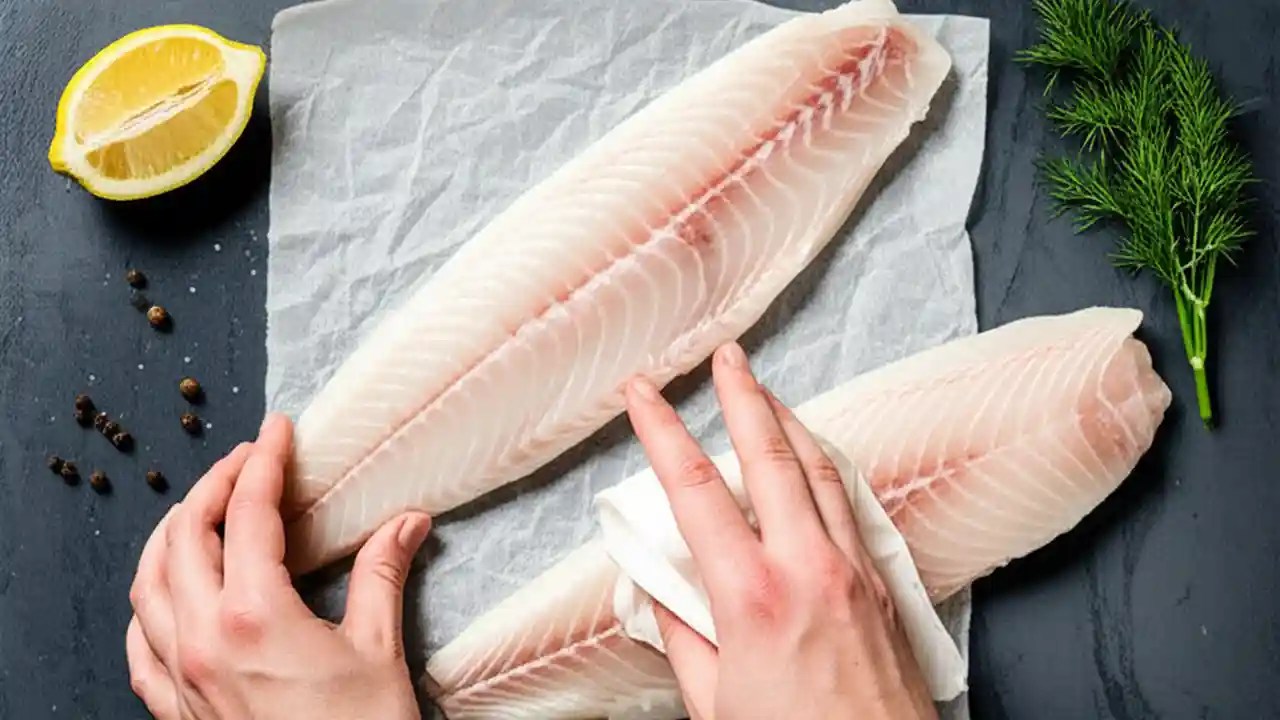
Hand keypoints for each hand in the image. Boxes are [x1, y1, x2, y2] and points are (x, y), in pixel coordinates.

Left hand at [125, 413, 432, 719]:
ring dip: (173, 534)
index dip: (263, 461)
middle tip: (250, 462)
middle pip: (186, 534)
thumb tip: (406, 523)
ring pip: (148, 582)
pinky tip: (169, 593)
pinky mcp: (176, 708)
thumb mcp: (379, 650)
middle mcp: (203, 640)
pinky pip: (139, 641)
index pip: (249, 513)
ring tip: (204, 511)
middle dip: (216, 485)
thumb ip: (383, 575)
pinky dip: (149, 600)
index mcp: (253, 616)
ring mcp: (181, 677)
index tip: (278, 432)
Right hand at [624, 342, 935, 719]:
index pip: (696, 489)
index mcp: (752, 597)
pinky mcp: (882, 583)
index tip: (642, 393)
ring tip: (765, 389)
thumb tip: (663, 592)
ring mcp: (853, 569)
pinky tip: (815, 454)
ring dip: (789, 420)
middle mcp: (807, 567)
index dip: (662, 432)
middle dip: (742, 396)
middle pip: (771, 456)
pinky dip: (827, 464)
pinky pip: (850, 502)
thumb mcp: (712, 704)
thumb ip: (683, 639)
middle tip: (726, 356)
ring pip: (820, 469)